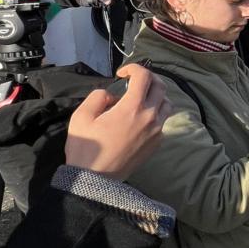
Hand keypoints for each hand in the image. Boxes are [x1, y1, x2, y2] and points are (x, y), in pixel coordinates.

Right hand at [65, 64, 171, 179]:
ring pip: (166, 104)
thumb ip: (98, 97)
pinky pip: (162, 120)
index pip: (144, 76)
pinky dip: (155, 112)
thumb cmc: (86, 147)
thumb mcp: (82, 116)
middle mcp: (150, 117)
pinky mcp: (158, 142)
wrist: (97, 179)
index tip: (121, 74)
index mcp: (132, 108)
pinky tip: (138, 118)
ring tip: (138, 98)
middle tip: (133, 81)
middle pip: (161, 87)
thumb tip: (112, 96)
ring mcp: (157, 130)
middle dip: (147, 78)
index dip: (133, 68)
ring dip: (155, 95)